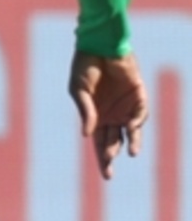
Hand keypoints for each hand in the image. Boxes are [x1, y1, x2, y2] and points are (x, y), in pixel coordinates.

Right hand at [71, 51, 145, 180]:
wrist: (99, 45)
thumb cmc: (84, 67)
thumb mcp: (79, 91)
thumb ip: (86, 112)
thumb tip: (87, 136)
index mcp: (96, 116)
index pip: (100, 142)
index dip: (103, 159)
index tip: (107, 175)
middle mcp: (112, 114)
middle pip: (114, 141)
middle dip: (111, 157)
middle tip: (109, 173)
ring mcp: (126, 106)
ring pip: (132, 130)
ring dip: (132, 142)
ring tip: (131, 153)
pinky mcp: (139, 94)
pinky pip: (141, 112)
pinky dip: (137, 121)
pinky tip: (132, 127)